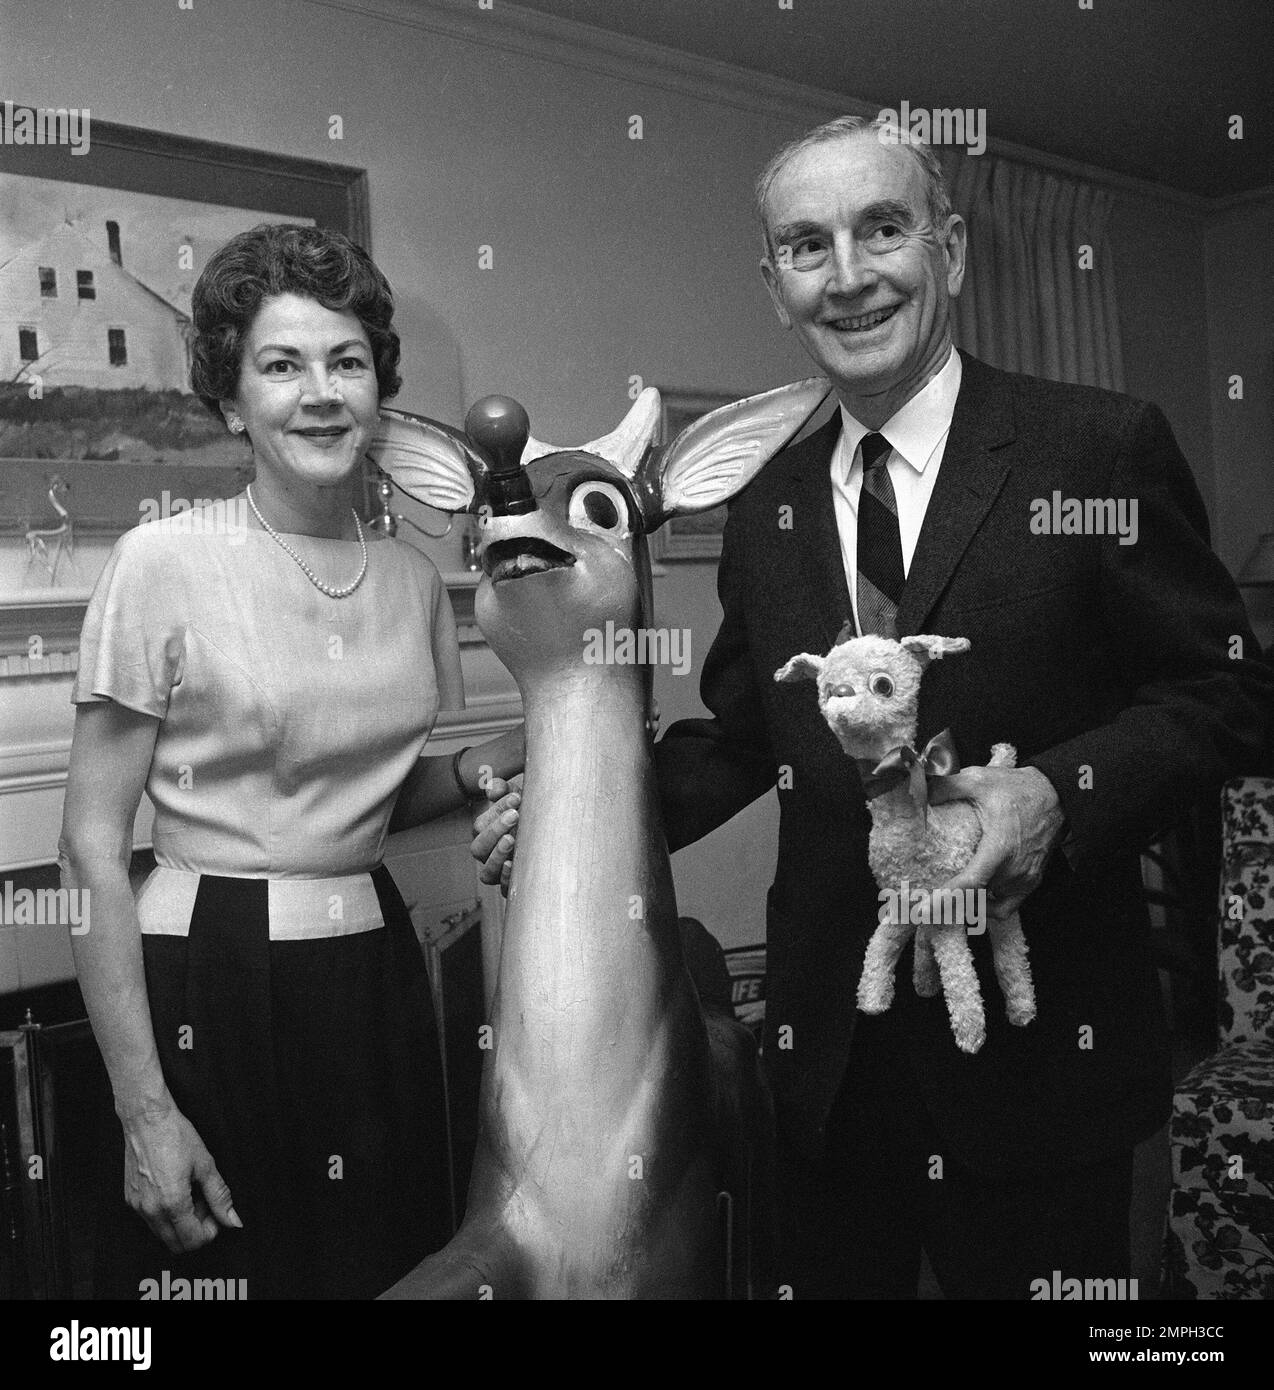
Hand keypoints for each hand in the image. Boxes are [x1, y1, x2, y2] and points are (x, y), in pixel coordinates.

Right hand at [122, 1103, 241, 1253]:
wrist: (147, 1120)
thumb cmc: (175, 1136)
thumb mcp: (205, 1165)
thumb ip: (220, 1197)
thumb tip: (233, 1220)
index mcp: (172, 1203)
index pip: (192, 1240)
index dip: (210, 1232)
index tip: (217, 1216)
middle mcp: (151, 1210)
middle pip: (176, 1244)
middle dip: (196, 1231)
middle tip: (206, 1206)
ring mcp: (138, 1207)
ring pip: (162, 1234)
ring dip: (181, 1224)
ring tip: (192, 1196)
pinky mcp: (130, 1200)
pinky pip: (150, 1220)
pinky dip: (167, 1215)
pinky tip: (177, 1191)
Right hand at [472, 773, 522, 895]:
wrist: (553, 833)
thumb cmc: (531, 814)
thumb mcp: (517, 796)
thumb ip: (503, 789)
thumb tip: (493, 789)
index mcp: (486, 834)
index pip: (481, 825)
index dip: (496, 810)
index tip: (516, 797)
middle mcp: (489, 855)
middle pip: (479, 848)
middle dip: (495, 830)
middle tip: (515, 815)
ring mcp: (500, 873)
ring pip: (487, 872)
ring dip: (497, 855)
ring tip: (512, 839)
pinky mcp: (514, 887)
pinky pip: (503, 889)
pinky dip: (506, 879)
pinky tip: (513, 864)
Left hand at [929, 765, 1065, 920]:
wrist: (1057, 795)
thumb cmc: (1020, 789)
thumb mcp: (979, 780)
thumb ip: (947, 786)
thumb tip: (919, 793)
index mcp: (1000, 848)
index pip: (970, 884)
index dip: (945, 900)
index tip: (924, 910)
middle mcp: (1014, 870)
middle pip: (975, 899)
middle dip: (949, 901)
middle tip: (925, 896)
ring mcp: (1025, 879)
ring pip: (989, 904)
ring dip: (968, 902)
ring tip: (946, 895)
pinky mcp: (1031, 882)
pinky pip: (1006, 907)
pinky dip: (989, 907)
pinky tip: (974, 897)